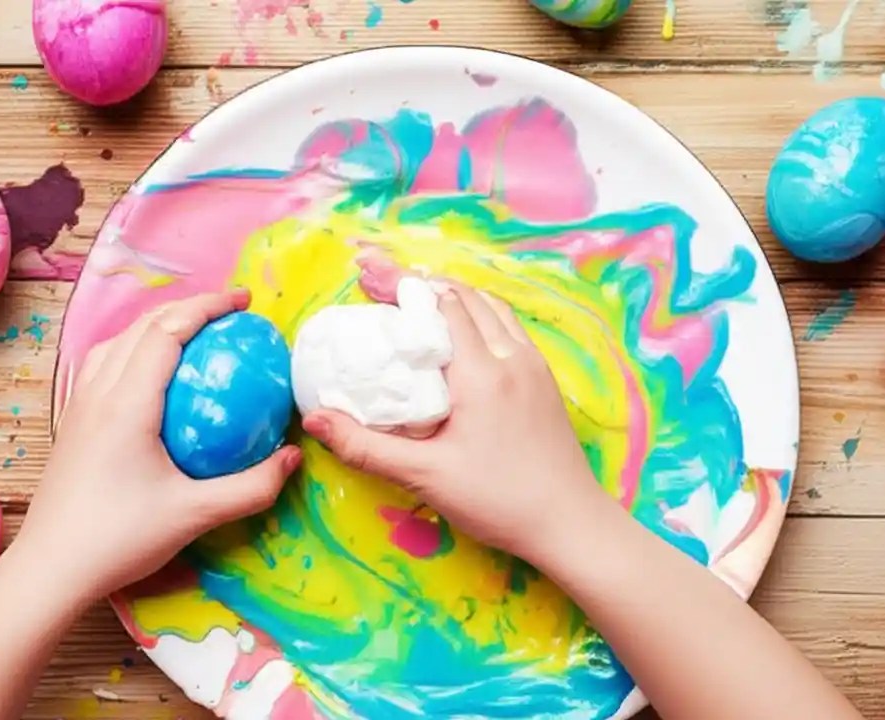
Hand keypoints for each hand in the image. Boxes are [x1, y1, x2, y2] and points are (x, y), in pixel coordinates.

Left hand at [18, 289, 301, 600]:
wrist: (50, 569)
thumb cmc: (119, 540)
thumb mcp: (194, 515)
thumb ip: (251, 488)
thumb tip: (292, 458)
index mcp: (127, 403)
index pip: (167, 331)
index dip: (206, 307)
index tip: (243, 302)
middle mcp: (98, 393)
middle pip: (142, 326)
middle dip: (187, 308)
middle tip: (230, 313)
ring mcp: (79, 406)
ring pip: (118, 341)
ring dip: (158, 325)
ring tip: (195, 333)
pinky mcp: (72, 424)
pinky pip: (104, 365)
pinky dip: (135, 349)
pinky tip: (154, 374)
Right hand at [302, 285, 606, 559]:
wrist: (569, 522)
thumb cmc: (498, 500)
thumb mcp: (424, 476)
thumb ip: (366, 447)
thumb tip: (315, 420)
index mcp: (481, 373)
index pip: (442, 305)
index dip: (403, 285)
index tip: (369, 276)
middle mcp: (512, 357)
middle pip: (467, 298)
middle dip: (423, 285)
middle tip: (383, 283)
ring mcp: (534, 366)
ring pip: (493, 309)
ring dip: (455, 296)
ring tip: (418, 299)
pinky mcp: (545, 381)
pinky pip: (510, 329)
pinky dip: (481, 315)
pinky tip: (463, 332)